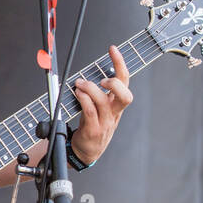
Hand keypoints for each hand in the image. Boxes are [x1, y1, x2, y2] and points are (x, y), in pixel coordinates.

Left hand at [69, 44, 132, 164]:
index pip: (125, 82)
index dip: (120, 64)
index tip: (113, 49)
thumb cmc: (92, 127)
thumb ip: (99, 93)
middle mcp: (114, 114)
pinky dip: (83, 99)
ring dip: (90, 89)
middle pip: (125, 95)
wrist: (86, 152)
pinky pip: (89, 111)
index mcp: (117, 106)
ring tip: (80, 84)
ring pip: (103, 102)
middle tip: (102, 79)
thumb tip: (89, 74)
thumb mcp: (101, 109)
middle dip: (115, 83)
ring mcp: (105, 123)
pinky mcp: (93, 130)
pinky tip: (78, 94)